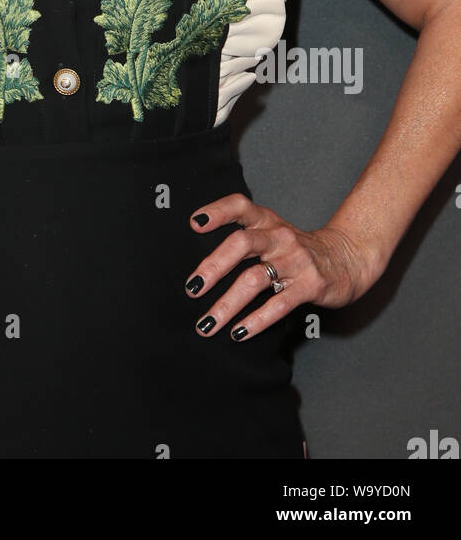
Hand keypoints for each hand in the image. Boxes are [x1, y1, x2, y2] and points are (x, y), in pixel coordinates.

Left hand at [183, 194, 375, 340]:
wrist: (347, 258)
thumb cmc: (298, 249)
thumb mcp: (273, 233)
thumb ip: (245, 238)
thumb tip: (201, 263)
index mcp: (267, 221)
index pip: (240, 206)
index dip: (217, 212)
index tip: (194, 223)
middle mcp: (279, 237)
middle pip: (241, 243)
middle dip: (213, 267)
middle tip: (191, 289)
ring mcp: (296, 261)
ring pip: (254, 280)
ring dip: (227, 304)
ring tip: (207, 324)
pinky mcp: (310, 285)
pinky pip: (278, 305)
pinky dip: (256, 321)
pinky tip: (239, 332)